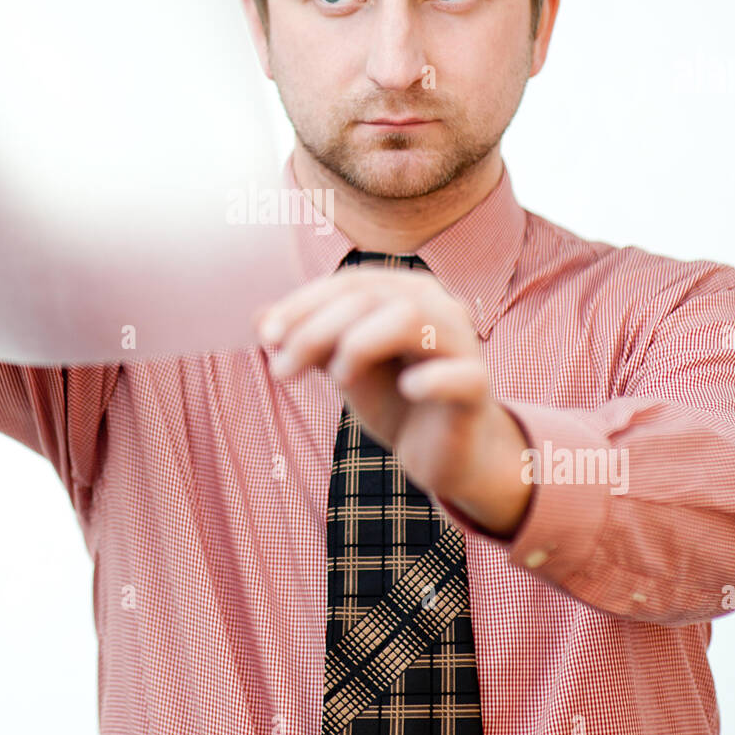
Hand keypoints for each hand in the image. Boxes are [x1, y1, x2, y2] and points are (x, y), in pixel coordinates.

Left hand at [257, 267, 532, 536]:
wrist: (442, 451)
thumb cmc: (392, 397)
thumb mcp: (341, 366)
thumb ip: (307, 341)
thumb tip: (258, 318)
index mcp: (405, 291)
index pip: (348, 283)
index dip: (302, 305)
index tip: (266, 337)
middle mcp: (437, 306)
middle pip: (369, 296)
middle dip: (315, 330)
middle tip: (281, 372)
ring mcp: (462, 344)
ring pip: (409, 318)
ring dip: (359, 344)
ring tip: (338, 379)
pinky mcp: (476, 387)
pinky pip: (458, 374)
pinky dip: (429, 378)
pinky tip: (406, 389)